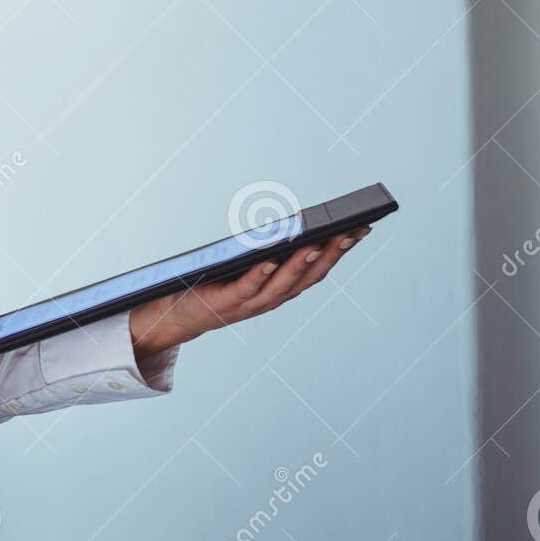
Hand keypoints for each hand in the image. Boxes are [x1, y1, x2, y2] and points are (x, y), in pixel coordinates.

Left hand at [127, 225, 372, 356]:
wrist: (178, 316)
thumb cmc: (214, 286)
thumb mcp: (248, 266)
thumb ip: (269, 251)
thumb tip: (291, 224)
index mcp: (281, 289)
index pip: (318, 270)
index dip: (341, 251)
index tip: (361, 228)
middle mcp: (271, 299)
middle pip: (308, 277)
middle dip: (332, 254)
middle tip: (351, 231)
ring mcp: (250, 303)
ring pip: (283, 285)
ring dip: (301, 265)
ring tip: (318, 243)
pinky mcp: (225, 303)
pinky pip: (247, 289)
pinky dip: (260, 276)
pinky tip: (270, 260)